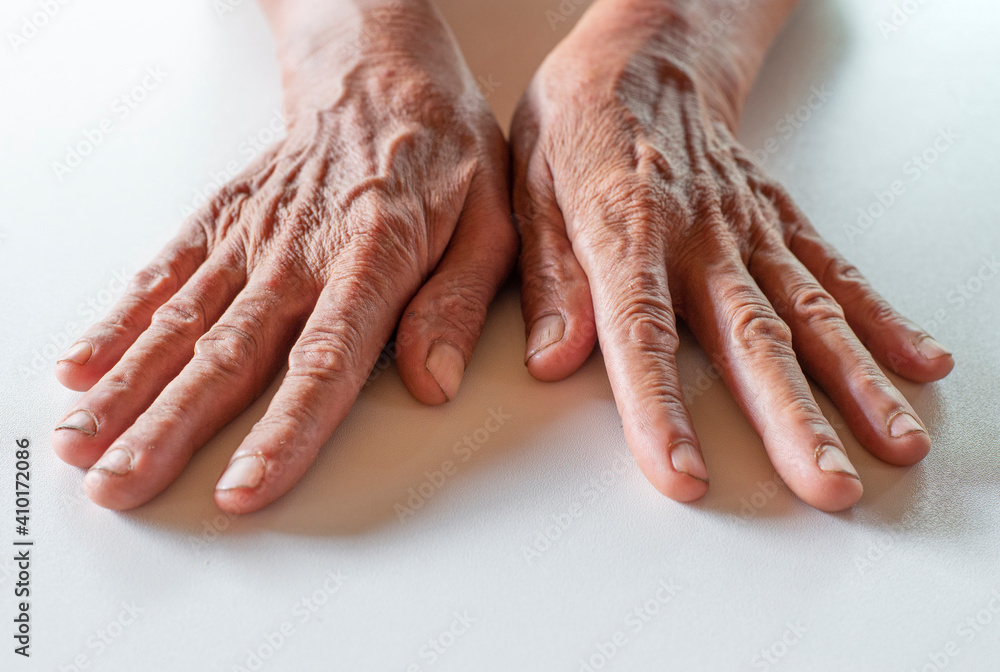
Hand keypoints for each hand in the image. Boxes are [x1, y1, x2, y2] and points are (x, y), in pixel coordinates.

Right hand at [52, 2, 515, 512]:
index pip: (326, 360)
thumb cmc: (442, 150)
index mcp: (375, 255)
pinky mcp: (225, 218)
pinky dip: (122, 319)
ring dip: (128, 387)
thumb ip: (457, 304)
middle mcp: (301, 249)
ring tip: (82, 444)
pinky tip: (84, 367)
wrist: (382, 70)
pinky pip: (165, 271)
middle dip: (169, 427)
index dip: (284, 430)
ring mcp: (254, 233)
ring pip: (182, 320)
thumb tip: (434, 383)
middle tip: (121, 485)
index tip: (245, 486)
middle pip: (230, 353)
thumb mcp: (491, 222)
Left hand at [511, 1, 952, 511]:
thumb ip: (551, 279)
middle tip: (825, 482)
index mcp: (626, 230)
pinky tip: (918, 362)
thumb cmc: (579, 121)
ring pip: (810, 311)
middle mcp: (700, 235)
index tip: (682, 473)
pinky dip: (879, 318)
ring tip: (895, 442)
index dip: (660, 409)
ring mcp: (749, 227)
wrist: (642, 51)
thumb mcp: (531, 187)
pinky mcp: (778, 217)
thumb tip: (551, 359)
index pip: (643, 333)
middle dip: (791, 418)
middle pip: (752, 337)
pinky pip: (835, 268)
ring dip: (855, 382)